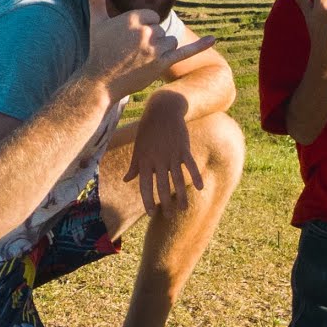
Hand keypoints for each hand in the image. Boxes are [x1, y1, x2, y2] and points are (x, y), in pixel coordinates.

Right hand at [80, 0, 214, 100]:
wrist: (101, 81)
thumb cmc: (99, 50)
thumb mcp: (97, 22)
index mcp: (133, 18)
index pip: (152, 16)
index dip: (143, 27)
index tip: (130, 39)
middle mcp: (146, 32)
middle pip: (161, 29)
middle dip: (151, 40)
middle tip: (132, 52)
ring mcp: (155, 48)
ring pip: (170, 41)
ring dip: (161, 49)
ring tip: (141, 59)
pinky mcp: (162, 64)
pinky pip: (186, 51)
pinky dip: (200, 46)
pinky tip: (213, 39)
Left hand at [126, 93, 202, 214]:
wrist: (162, 111)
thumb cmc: (148, 130)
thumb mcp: (138, 147)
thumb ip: (134, 166)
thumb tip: (127, 180)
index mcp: (144, 161)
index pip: (145, 186)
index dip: (148, 201)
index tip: (151, 214)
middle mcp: (158, 160)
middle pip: (162, 186)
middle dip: (165, 203)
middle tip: (168, 216)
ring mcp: (172, 155)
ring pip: (177, 180)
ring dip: (181, 195)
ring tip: (183, 208)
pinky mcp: (183, 149)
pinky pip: (190, 165)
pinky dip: (196, 176)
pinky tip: (200, 188)